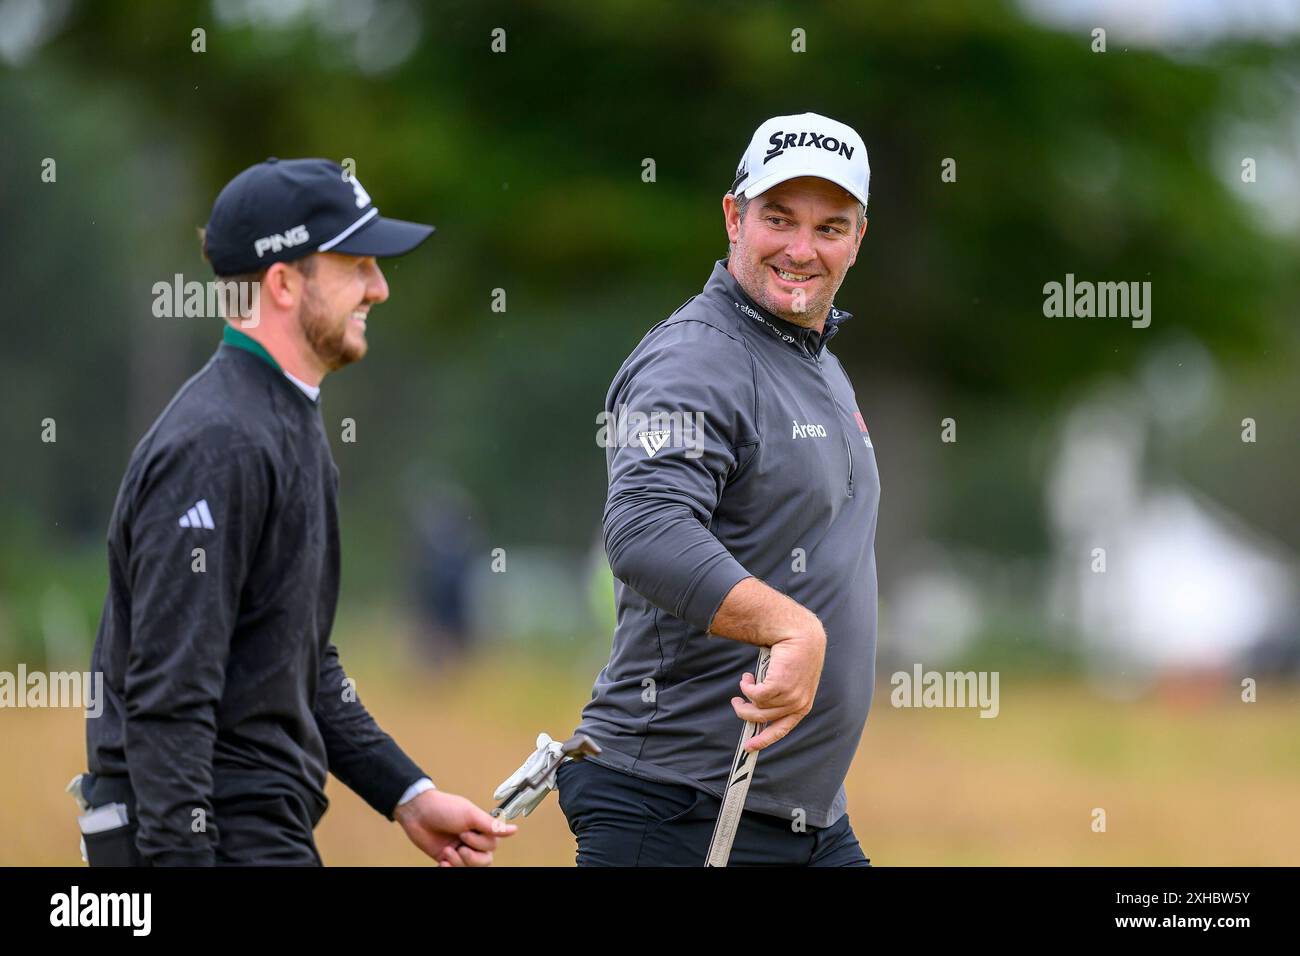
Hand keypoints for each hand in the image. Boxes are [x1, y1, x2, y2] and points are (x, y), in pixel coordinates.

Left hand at [394, 789, 516, 866]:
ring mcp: (459, 850)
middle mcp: (471, 840)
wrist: (417, 814)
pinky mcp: (446, 858)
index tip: (464, 832)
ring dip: (458, 862)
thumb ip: (492, 826)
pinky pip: (454, 871)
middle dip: (471, 857)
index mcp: (480, 828)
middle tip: (458, 846)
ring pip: (469, 867)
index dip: (479, 843)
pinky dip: (449, 869)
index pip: (491, 846)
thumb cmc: (443, 808)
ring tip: (447, 852)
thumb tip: (514, 830)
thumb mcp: (470, 815)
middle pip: (484, 860)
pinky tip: (442, 861)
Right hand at [730, 620, 825, 752]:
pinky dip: (747, 686)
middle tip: (736, 703)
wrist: (800, 635)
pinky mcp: (780, 685)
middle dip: (745, 713)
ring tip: (746, 679)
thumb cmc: (794, 656)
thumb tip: (756, 707)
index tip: (749, 747)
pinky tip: (748, 676)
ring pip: (757, 705)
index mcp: (803, 706)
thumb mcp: (791, 681)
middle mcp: (798, 704)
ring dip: (746, 693)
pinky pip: (754, 694)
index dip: (764, 740)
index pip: (782, 730)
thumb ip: (779, 696)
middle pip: (762, 719)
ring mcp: (790, 696)